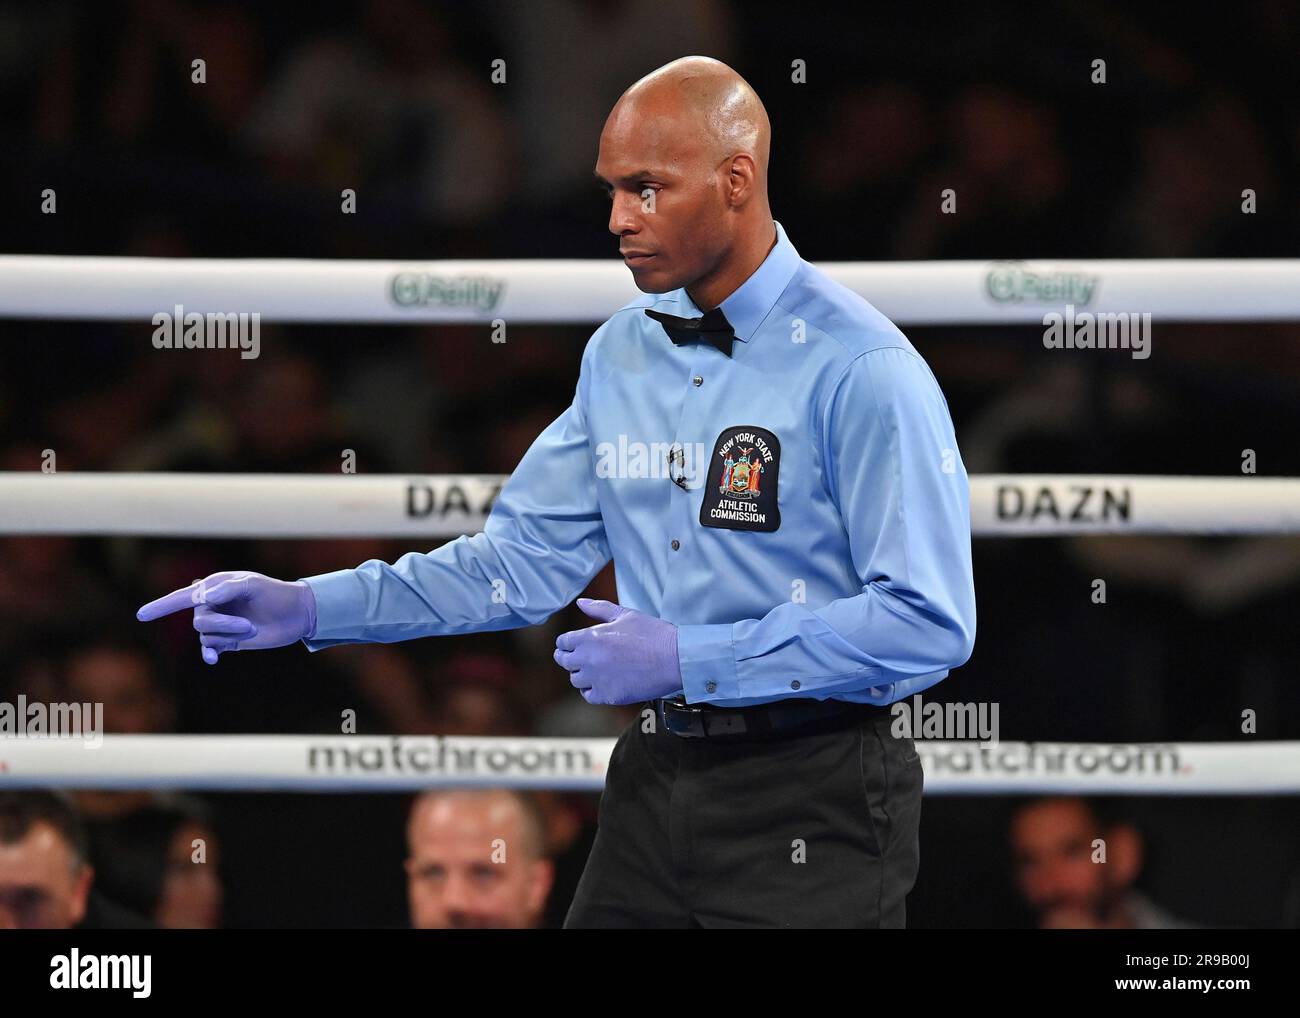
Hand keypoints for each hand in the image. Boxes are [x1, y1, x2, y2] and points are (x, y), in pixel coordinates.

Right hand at [136, 571, 317, 664]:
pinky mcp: (229, 641)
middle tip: (249, 625)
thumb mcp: (252, 584)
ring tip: (251, 629)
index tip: (141, 615)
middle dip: (223, 624)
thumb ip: (225, 588)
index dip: (161, 606)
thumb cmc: (275, 593)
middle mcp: (213, 606)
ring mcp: (220, 625)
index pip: (182, 597)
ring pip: (206, 636)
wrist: (297, 613)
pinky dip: (210, 654)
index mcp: (214, 588)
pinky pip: (210, 649)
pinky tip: (214, 658)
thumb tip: (199, 596)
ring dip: (228, 634)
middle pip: (199, 621)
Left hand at [553, 598, 681, 705]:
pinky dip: (593, 690)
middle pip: (564, 662)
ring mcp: (597, 679)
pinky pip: (589, 695)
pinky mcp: (608, 695)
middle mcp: (589, 659)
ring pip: (576, 680)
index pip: (562, 642)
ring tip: (598, 670)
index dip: (568, 643)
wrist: (675, 658)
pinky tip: (604, 682)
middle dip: (571, 658)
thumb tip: (580, 603)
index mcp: (590, 637)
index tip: (575, 645)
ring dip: (583, 674)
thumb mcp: (625, 615)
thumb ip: (599, 609)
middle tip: (584, 657)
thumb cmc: (653, 634)